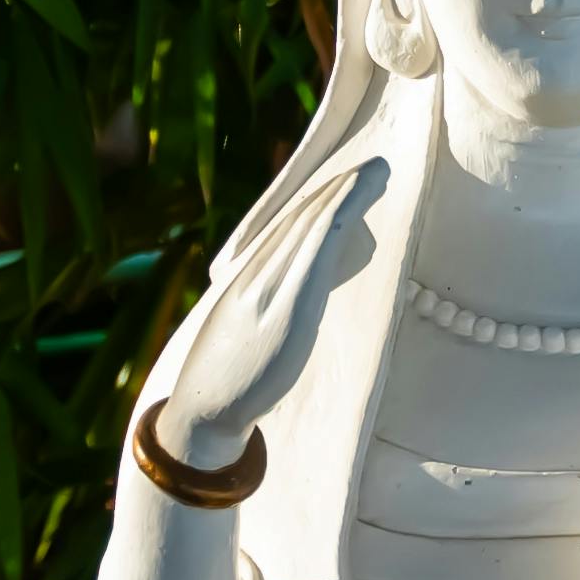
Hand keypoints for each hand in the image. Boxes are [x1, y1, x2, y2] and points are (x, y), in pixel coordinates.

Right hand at [155, 163, 383, 460]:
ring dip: (346, 196)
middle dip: (336, 190)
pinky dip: (338, 218)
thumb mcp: (246, 336)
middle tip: (373, 168)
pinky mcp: (285, 306)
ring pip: (311, 226)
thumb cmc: (229, 384)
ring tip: (377, 175)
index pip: (284, 230)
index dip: (317, 203)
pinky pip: (316, 250)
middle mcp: (255, 275)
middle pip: (300, 219)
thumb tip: (293, 303)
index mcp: (246, 280)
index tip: (345, 185)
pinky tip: (356, 201)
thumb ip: (267, 312)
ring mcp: (268, 287)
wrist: (203, 411)